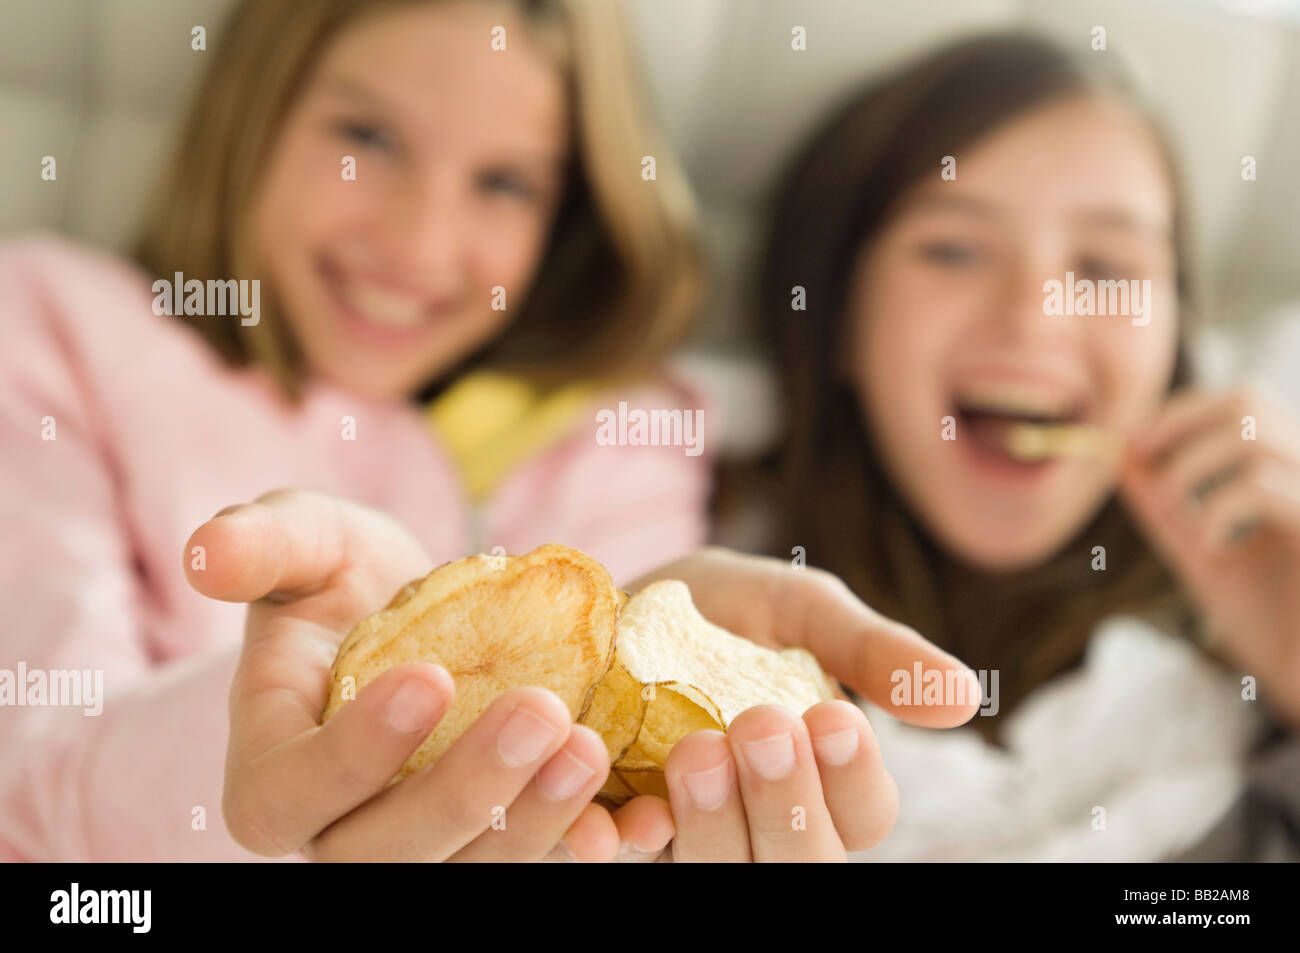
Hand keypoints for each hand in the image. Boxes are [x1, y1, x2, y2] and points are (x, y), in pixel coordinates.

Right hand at [186, 488, 641, 861]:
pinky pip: (534, 865)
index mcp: (275, 772)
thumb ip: (263, 544)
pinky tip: (638, 817)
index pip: (293, 793)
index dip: (356, 751)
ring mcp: (424, 847)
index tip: (430, 677)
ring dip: (532, 824)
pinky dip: (584, 848)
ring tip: (589, 748)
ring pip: (468, 872)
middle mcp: (342, 833)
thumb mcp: (308, 545)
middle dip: (464, 791)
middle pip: (389, 852)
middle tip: (538, 711)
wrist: (427, 626)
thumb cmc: (350, 584)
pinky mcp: (495, 841)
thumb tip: (205, 554)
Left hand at [613, 547, 983, 861]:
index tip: (831, 716)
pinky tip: (618, 819)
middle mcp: (764, 823)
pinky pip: (626, 861)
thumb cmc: (723, 610)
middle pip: (799, 864)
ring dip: (712, 826)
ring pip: (719, 872)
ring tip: (695, 751)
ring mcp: (693, 834)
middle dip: (786, 806)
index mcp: (825, 779)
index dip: (852, 777)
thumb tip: (965, 696)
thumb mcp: (800, 610)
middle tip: (761, 725)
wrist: (611, 602)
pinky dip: (622, 847)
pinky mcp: (621, 828)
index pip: (863, 813)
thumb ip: (872, 650)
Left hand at [1120, 386, 1299, 726]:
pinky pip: (1269, 489)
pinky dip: (1219, 509)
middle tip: (1139, 455)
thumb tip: (1119, 455)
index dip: (1181, 412)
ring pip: (1254, 437)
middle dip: (1180, 420)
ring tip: (1174, 516)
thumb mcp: (1203, 554)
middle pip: (1249, 399)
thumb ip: (1165, 507)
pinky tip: (1206, 546)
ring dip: (1192, 471)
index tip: (1132, 441)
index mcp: (1292, 472)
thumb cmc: (1272, 624)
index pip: (1242, 402)